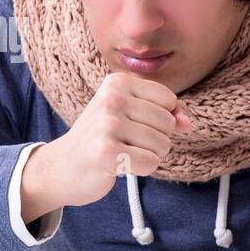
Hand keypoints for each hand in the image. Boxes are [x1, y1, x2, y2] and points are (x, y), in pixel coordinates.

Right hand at [20, 72, 191, 223]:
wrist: (61, 166)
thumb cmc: (100, 138)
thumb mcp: (129, 113)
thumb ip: (164, 112)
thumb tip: (188, 123)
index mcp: (117, 82)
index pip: (168, 99)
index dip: (161, 118)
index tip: (135, 124)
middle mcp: (112, 98)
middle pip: (168, 123)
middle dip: (156, 139)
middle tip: (127, 142)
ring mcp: (107, 124)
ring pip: (162, 144)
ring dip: (148, 155)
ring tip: (123, 152)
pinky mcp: (106, 151)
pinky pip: (150, 163)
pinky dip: (141, 168)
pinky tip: (120, 164)